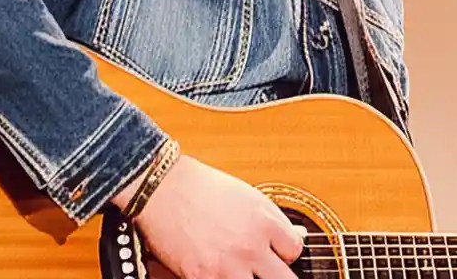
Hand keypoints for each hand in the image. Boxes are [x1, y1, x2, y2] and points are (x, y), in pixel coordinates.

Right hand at [112, 154, 304, 278]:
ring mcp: (226, 266)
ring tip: (240, 270)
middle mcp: (250, 246)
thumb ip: (272, 219)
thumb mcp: (247, 196)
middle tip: (266, 270)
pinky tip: (219, 271)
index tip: (277, 253)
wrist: (162, 188)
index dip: (286, 253)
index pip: (295, 251)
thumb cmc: (201, 187)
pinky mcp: (201, 278)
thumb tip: (294, 235)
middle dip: (278, 274)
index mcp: (264, 222)